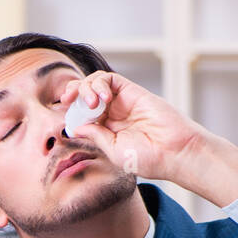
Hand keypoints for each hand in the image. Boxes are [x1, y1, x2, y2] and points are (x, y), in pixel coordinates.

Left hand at [60, 71, 237, 205]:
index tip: (63, 119)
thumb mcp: (114, 150)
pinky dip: (99, 83)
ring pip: (94, 83)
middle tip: (66, 101)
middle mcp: (112, 114)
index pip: (80, 115)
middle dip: (71, 94)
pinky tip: (102, 99)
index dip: (69, 113)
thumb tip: (74, 126)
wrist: (174, 151)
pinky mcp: (133, 91)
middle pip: (83, 96)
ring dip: (84, 88)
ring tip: (91, 104)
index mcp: (105, 131)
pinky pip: (110, 78)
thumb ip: (95, 136)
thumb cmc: (148, 158)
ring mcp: (122, 102)